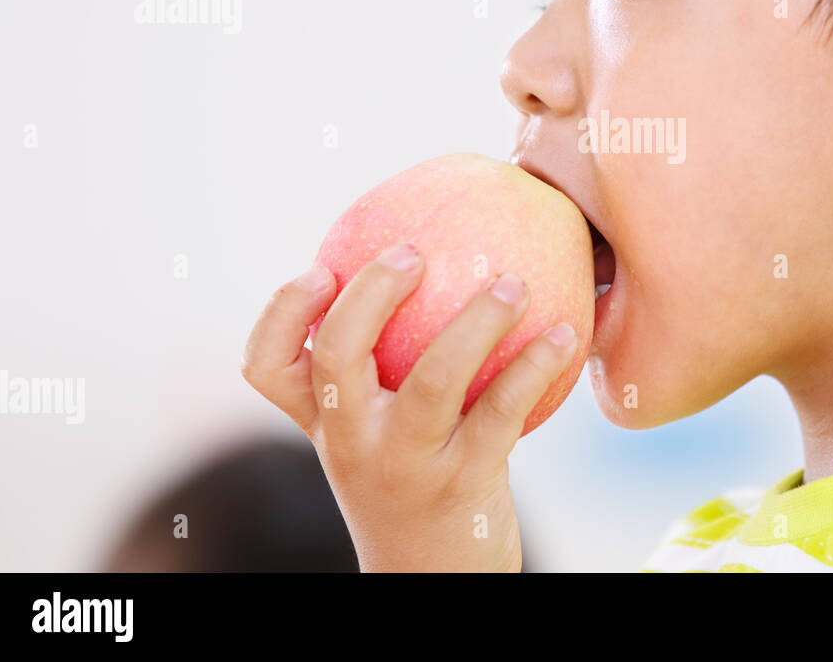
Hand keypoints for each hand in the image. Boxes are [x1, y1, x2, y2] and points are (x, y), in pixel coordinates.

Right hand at [241, 241, 577, 571]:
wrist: (436, 580)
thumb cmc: (413, 484)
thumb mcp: (379, 437)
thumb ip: (386, 372)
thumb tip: (439, 266)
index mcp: (324, 423)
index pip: (267, 367)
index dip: (282, 313)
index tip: (321, 268)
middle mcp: (353, 442)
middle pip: (337, 357)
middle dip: (371, 293)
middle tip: (415, 252)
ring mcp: (406, 464)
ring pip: (433, 380)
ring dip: (477, 322)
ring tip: (512, 283)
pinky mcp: (464, 481)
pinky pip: (501, 411)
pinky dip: (534, 366)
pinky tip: (564, 333)